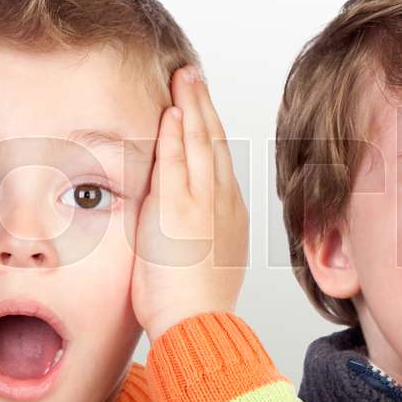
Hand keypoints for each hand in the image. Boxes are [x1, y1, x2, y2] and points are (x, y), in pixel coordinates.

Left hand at [132, 66, 248, 340]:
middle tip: (193, 75)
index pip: (218, 160)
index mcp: (229, 214)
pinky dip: (176, 134)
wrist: (199, 326)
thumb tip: (183, 231)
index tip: (199, 107)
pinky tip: (173, 109)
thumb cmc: (197, 308)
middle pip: (213, 142)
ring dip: (191, 106)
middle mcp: (222, 202)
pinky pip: (178, 162)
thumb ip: (195, 236)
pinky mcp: (180, 210)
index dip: (208, 128)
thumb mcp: (205, 263)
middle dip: (203, 105)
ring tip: (184, 77)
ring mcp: (203, 204)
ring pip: (199, 143)